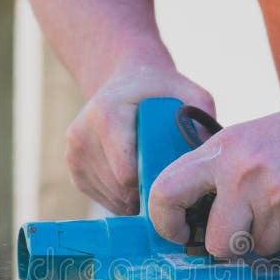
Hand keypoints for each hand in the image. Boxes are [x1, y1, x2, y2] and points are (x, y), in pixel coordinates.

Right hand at [66, 65, 214, 213]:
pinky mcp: (73, 168)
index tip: (173, 178)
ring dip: (136, 199)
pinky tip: (139, 182)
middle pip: (119, 190)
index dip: (154, 183)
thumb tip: (206, 160)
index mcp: (106, 115)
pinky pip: (103, 198)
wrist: (126, 81)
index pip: (127, 173)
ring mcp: (73, 153)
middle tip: (169, 183)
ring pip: (111, 198)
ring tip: (155, 180)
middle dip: (148, 194)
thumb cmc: (162, 91)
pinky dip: (123, 198)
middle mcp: (82, 135)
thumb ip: (202, 118)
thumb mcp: (188, 93)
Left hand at [148, 93, 279, 256]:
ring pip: (258, 250)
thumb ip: (218, 172)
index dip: (166, 223)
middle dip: (235, 245)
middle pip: (218, 243)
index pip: (166, 191)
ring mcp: (276, 195)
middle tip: (253, 226)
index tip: (180, 233)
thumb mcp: (251, 139)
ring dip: (275, 238)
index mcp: (223, 149)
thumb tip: (191, 221)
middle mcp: (244, 171)